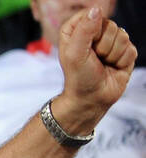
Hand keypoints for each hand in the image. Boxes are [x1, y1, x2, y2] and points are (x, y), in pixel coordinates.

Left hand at [54, 6, 135, 133]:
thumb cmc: (79, 78)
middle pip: (110, 25)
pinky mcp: (125, 52)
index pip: (91, 15)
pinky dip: (122, 61)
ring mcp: (111, 42)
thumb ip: (84, 30)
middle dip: (103, 45)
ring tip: (103, 64)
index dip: (91, 31)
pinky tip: (113, 68)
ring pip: (123, 36)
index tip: (84, 47)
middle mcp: (95, 34)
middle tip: (95, 59)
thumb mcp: (75, 54)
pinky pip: (131, 49)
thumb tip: (96, 9)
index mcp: (77, 31)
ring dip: (112, 54)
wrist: (91, 99)